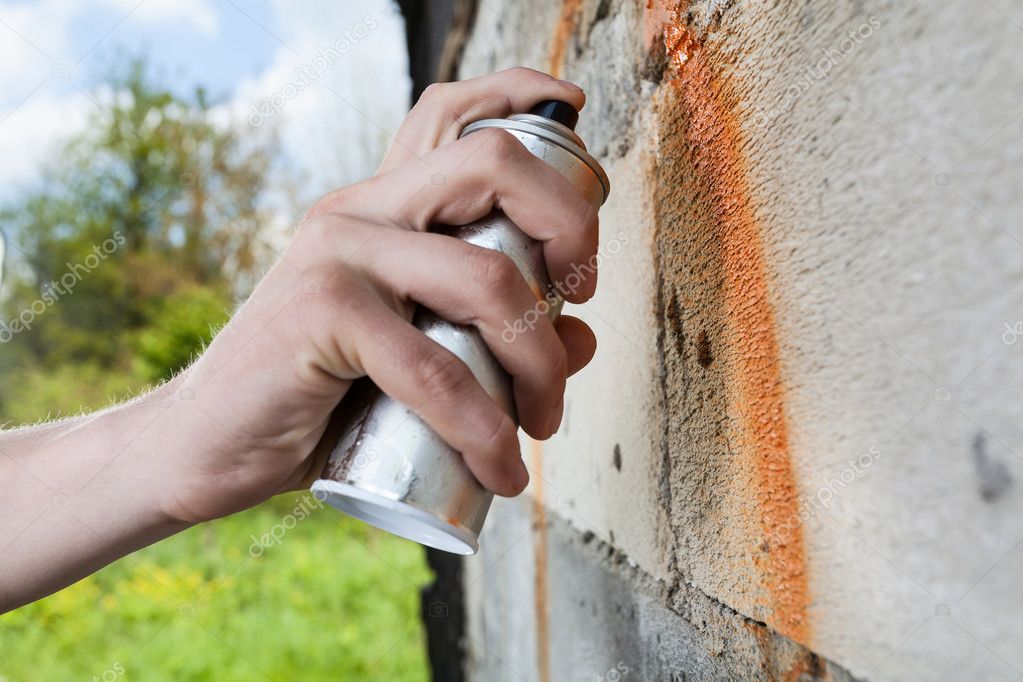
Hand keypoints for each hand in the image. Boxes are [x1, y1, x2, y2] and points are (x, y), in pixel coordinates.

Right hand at [155, 68, 598, 522]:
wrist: (207, 448)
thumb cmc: (318, 403)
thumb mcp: (417, 362)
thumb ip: (492, 340)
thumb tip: (581, 336)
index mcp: (383, 206)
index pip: (458, 118)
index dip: (535, 124)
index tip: (590, 222)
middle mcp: (362, 209)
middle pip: (493, 165)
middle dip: (570, 230)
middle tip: (582, 303)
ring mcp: (339, 252)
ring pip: (485, 279)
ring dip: (539, 364)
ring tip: (544, 423)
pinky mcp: (321, 311)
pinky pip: (435, 369)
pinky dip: (484, 427)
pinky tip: (498, 468)